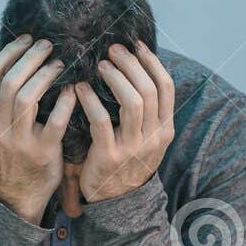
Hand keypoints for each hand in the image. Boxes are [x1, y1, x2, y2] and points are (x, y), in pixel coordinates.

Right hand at [0, 35, 75, 223]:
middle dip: (30, 57)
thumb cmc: (12, 153)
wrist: (18, 195)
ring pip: (26, 98)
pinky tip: (74, 90)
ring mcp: (19, 141)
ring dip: (45, 75)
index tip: (27, 39)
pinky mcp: (42, 153)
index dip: (10, 51)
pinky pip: (54, 122)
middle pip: (10, 81)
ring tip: (60, 64)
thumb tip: (3, 63)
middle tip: (48, 45)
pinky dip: (65, 103)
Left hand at [77, 42, 174, 203]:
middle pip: (148, 90)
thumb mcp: (146, 137)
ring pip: (132, 102)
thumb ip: (145, 110)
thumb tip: (137, 69)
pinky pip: (101, 122)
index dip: (152, 62)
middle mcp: (153, 137)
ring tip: (100, 65)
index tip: (136, 45)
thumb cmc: (127, 160)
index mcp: (165, 128)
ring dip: (115, 78)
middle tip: (113, 50)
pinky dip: (90, 101)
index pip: (166, 87)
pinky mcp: (110, 156)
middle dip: (131, 64)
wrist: (117, 201)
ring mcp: (133, 147)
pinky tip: (80, 89)